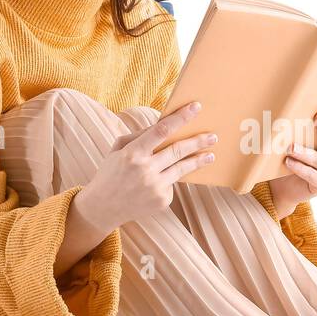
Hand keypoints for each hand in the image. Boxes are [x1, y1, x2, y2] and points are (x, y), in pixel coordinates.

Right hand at [75, 101, 217, 232]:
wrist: (103, 208)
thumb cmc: (111, 173)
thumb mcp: (118, 149)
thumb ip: (139, 136)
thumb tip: (162, 125)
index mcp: (132, 153)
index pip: (161, 131)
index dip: (180, 118)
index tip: (195, 107)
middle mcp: (146, 170)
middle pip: (178, 150)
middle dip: (197, 141)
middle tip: (213, 136)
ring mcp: (155, 187)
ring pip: (182, 169)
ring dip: (198, 160)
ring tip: (210, 154)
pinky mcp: (162, 201)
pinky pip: (172, 184)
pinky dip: (171, 179)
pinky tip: (162, 181)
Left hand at [268, 110, 316, 216]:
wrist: (285, 186)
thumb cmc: (294, 159)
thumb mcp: (299, 141)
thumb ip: (306, 126)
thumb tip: (311, 106)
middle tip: (315, 120)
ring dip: (306, 154)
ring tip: (291, 149)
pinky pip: (314, 176)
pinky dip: (301, 169)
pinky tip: (289, 162)